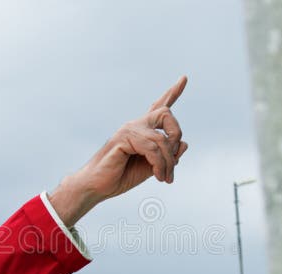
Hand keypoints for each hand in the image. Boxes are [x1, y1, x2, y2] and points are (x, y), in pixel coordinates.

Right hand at [50, 76, 188, 226]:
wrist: (96, 187)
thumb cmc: (120, 177)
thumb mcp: (151, 168)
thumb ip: (167, 157)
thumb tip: (184, 143)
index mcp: (141, 131)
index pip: (158, 108)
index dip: (172, 93)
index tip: (184, 78)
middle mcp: (135, 126)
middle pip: (165, 113)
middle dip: (176, 133)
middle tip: (175, 159)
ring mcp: (128, 130)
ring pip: (162, 139)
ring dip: (168, 162)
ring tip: (165, 178)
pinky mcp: (123, 138)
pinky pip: (152, 148)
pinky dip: (160, 164)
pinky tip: (158, 176)